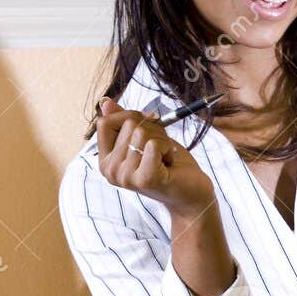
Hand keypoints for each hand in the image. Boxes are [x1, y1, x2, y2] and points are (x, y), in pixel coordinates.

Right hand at [96, 97, 215, 217]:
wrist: (191, 193)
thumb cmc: (168, 165)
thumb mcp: (144, 139)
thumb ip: (124, 123)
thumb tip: (105, 102)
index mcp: (106, 161)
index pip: (105, 123)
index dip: (130, 115)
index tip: (149, 123)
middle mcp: (110, 171)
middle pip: (129, 124)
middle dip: (153, 129)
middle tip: (160, 150)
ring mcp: (125, 176)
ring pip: (143, 132)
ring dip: (162, 140)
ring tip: (165, 158)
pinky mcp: (144, 179)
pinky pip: (153, 144)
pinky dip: (167, 148)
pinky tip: (169, 164)